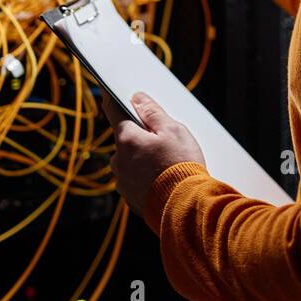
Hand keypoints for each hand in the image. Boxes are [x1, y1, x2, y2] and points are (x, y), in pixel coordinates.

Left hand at [104, 91, 205, 219]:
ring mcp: (122, 182)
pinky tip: (164, 179)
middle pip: (126, 139)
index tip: (114, 93)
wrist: (186, 207)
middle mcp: (118, 160)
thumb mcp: (173, 130)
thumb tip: (138, 99)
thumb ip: (153, 112)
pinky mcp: (130, 199)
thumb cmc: (181, 166)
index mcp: (126, 139)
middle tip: (163, 139)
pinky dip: (146, 177)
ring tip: (168, 163)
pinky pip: (136, 180)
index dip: (116, 100)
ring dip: (143, 159)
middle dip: (140, 136)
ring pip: (130, 161)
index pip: (114, 111)